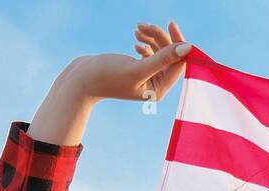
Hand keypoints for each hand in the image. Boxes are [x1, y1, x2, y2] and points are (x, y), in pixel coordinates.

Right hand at [68, 20, 190, 103]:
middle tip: (143, 25)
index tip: (171, 23)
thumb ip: (163, 58)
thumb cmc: (107, 76)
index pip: (178, 64)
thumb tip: (188, 49)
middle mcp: (155, 85)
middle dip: (159, 38)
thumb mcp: (137, 67)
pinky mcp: (138, 68)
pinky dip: (145, 43)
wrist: (81, 79)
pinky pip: (151, 52)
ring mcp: (147, 76)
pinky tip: (136, 40)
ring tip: (137, 29)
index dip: (178, 43)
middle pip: (169, 56)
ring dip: (151, 37)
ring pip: (159, 51)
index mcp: (159, 90)